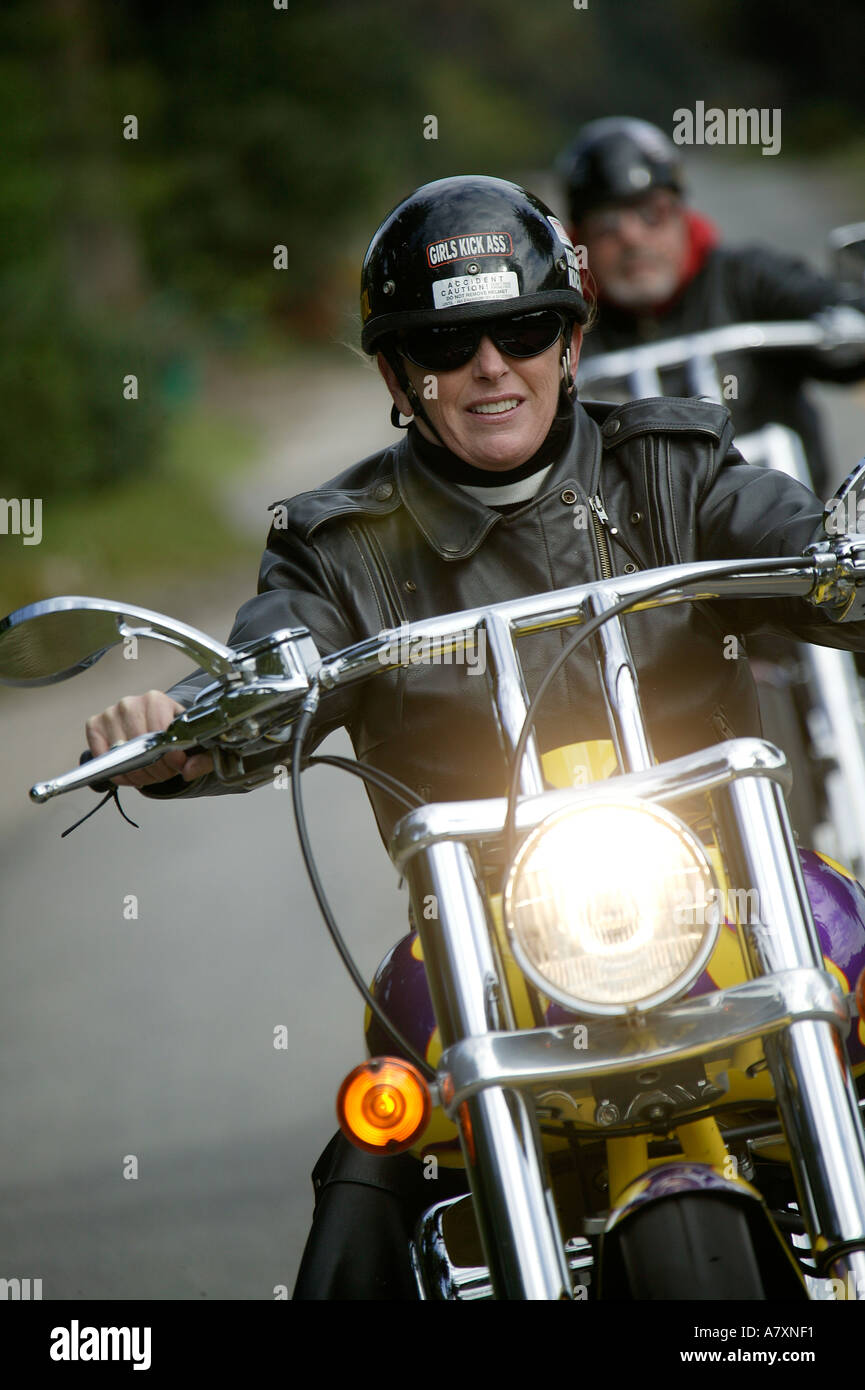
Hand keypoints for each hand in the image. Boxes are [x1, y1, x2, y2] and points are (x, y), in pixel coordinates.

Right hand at [85, 690, 213, 786]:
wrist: (154, 724)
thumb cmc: (172, 731)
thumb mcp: (192, 742)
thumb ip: (200, 759)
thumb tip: (188, 771)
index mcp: (156, 700)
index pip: (160, 734)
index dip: (170, 757)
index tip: (177, 766)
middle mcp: (130, 703)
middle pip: (140, 747)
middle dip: (155, 768)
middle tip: (163, 772)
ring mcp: (110, 713)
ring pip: (122, 756)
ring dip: (137, 773)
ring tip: (149, 772)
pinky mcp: (94, 725)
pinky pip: (103, 757)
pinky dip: (118, 772)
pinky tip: (131, 772)